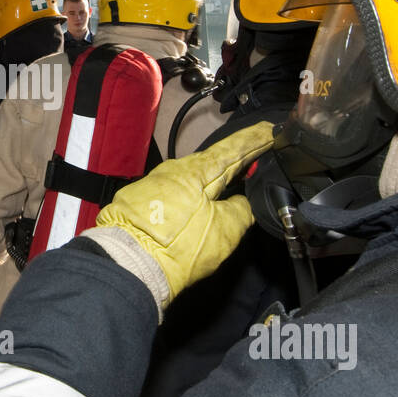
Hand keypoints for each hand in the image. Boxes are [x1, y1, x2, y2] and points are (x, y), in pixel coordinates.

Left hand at [93, 121, 274, 309]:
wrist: (127, 266)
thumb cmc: (176, 249)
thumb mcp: (225, 230)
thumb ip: (241, 210)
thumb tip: (243, 204)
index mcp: (196, 171)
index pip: (233, 149)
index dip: (255, 139)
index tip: (270, 129)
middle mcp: (172, 172)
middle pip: (212, 163)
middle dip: (235, 159)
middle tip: (257, 152)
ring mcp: (154, 187)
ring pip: (191, 180)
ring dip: (212, 181)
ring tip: (232, 181)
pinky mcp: (140, 205)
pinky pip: (173, 195)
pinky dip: (190, 197)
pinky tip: (198, 205)